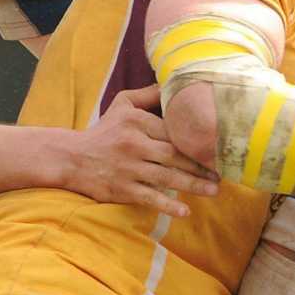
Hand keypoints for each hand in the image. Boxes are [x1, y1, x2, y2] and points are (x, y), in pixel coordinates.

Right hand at [57, 85, 218, 216]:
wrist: (71, 158)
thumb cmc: (103, 131)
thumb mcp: (121, 105)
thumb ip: (147, 95)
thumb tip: (173, 83)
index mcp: (136, 122)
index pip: (172, 131)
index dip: (195, 141)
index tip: (216, 148)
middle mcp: (134, 144)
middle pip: (174, 155)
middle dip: (201, 166)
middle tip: (222, 173)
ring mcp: (128, 168)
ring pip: (166, 177)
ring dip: (193, 185)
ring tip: (214, 190)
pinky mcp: (122, 189)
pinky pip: (149, 197)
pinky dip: (168, 205)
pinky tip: (185, 211)